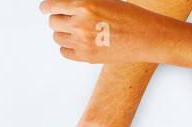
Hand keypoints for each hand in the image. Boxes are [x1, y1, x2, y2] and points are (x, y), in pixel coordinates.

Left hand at [40, 0, 179, 64]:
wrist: (146, 37)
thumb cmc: (130, 16)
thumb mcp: (105, 1)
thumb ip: (83, 4)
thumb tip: (65, 6)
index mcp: (85, 5)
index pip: (52, 6)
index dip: (47, 6)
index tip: (45, 7)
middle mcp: (80, 24)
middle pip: (53, 22)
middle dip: (58, 18)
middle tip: (68, 18)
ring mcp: (81, 43)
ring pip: (57, 37)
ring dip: (63, 32)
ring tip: (79, 29)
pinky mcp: (85, 57)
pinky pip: (64, 51)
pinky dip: (67, 45)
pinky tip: (79, 40)